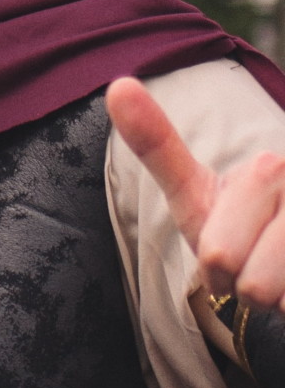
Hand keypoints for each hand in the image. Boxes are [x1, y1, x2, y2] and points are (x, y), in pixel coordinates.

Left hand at [107, 77, 284, 309]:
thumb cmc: (241, 229)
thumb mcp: (196, 193)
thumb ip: (158, 146)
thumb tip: (118, 85)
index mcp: (270, 169)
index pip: (218, 255)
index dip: (217, 269)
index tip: (228, 255)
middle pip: (250, 282)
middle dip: (245, 287)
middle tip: (258, 266)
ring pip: (281, 298)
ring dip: (281, 302)